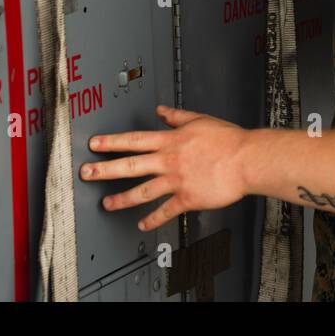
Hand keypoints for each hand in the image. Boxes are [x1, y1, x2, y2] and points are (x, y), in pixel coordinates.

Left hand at [81, 105, 250, 230]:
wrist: (247, 160)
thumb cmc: (229, 140)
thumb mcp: (200, 120)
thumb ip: (178, 117)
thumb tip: (162, 111)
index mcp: (171, 140)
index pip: (134, 139)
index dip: (112, 142)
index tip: (95, 144)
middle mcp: (169, 160)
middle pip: (130, 165)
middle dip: (105, 169)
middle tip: (87, 173)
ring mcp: (177, 180)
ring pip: (143, 191)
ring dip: (122, 198)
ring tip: (107, 204)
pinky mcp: (188, 198)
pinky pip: (165, 211)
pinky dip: (153, 219)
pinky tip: (142, 224)